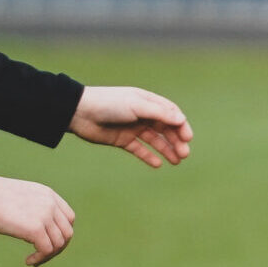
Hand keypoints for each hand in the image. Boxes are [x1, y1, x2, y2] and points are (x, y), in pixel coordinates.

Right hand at [0, 167, 74, 265]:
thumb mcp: (21, 197)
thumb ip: (32, 208)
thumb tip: (31, 226)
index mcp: (49, 195)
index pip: (69, 218)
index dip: (62, 233)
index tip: (48, 241)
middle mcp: (51, 205)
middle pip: (67, 233)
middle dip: (58, 248)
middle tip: (42, 256)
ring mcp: (45, 216)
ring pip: (59, 244)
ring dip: (48, 256)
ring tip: (34, 261)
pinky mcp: (35, 229)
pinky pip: (46, 250)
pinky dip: (39, 259)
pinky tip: (28, 261)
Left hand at [70, 86, 194, 167]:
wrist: (80, 112)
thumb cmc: (109, 104)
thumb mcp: (136, 106)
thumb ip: (159, 114)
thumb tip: (181, 120)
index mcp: (148, 102)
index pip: (171, 114)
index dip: (181, 125)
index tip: (187, 137)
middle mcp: (143, 114)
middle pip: (165, 129)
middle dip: (176, 141)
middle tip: (184, 154)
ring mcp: (133, 128)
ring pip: (155, 140)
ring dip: (167, 150)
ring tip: (177, 161)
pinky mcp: (122, 140)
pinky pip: (140, 150)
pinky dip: (149, 157)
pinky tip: (158, 164)